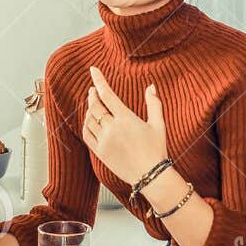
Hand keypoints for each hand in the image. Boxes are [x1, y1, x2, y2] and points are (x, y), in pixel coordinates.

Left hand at [82, 66, 166, 184]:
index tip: (93, 70)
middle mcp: (112, 129)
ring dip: (89, 110)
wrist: (150, 176)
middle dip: (93, 95)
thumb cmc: (156, 150)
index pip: (108, 95)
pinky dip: (86, 125)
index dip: (99, 80)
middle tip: (93, 90)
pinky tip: (89, 121)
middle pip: (96, 106)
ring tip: (92, 105)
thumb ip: (154, 104)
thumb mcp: (159, 125)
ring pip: (89, 120)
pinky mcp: (100, 153)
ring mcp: (104, 141)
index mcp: (126, 119)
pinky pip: (87, 135)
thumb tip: (151, 87)